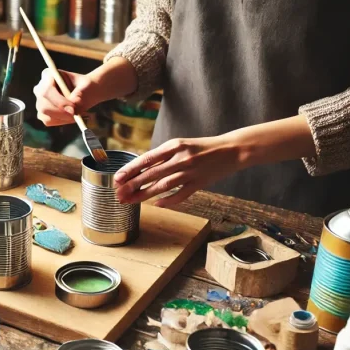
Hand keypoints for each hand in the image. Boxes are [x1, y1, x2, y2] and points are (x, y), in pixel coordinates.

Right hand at [33, 69, 101, 126]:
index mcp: (48, 75)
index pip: (47, 90)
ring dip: (63, 118)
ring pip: (45, 115)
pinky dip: (62, 121)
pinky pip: (48, 121)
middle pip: (43, 105)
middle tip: (75, 115)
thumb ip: (81, 92)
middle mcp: (40, 88)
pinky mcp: (42, 113)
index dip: (59, 102)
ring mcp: (39, 102)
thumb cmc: (85, 86)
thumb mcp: (87, 85)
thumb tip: (74, 101)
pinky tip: (72, 117)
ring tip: (77, 114)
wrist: (85, 93)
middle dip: (60, 112)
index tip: (73, 109)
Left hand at [113, 135, 247, 206]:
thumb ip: (163, 156)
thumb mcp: (181, 144)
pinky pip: (180, 195)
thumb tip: (141, 169)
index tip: (117, 178)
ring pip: (162, 186)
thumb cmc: (203, 147)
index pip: (147, 159)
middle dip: (132, 185)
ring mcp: (191, 172)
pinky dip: (167, 201)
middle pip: (151, 174)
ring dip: (144, 194)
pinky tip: (156, 204)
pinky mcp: (200, 183)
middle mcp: (181, 158)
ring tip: (130, 201)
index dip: (130, 170)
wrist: (231, 150)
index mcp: (174, 145)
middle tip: (118, 194)